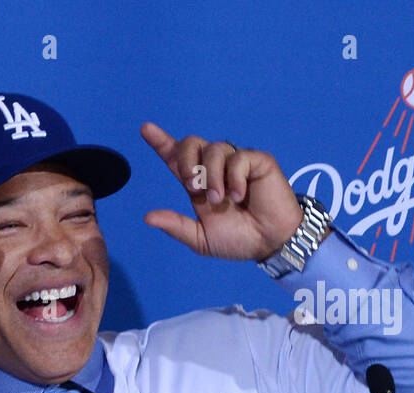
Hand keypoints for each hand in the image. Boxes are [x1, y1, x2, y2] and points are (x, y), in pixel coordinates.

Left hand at [140, 123, 303, 261]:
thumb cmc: (237, 240)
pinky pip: (238, 158)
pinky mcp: (257, 161)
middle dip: (185, 161)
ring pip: (214, 149)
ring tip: (220, 200)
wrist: (268, 243)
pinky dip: (234, 178)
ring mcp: (235, 162)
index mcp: (197, 184)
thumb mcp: (201, 238)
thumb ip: (176, 226)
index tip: (146, 129)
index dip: (161, 142)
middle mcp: (214, 168)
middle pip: (191, 143)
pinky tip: (240, 196)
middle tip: (191, 186)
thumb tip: (147, 217)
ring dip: (212, 176)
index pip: (176, 158)